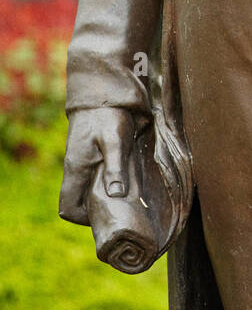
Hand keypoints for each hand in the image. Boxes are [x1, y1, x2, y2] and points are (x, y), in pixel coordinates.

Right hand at [59, 106, 137, 224]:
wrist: (105, 91)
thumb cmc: (109, 115)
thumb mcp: (115, 140)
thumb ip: (115, 167)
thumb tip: (115, 195)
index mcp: (76, 169)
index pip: (68, 208)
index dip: (83, 218)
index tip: (105, 215)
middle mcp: (76, 169)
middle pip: (77, 202)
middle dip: (95, 210)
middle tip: (120, 209)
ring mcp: (82, 161)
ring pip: (87, 189)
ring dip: (103, 196)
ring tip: (126, 196)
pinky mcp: (91, 154)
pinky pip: (95, 176)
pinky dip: (107, 182)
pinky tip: (126, 179)